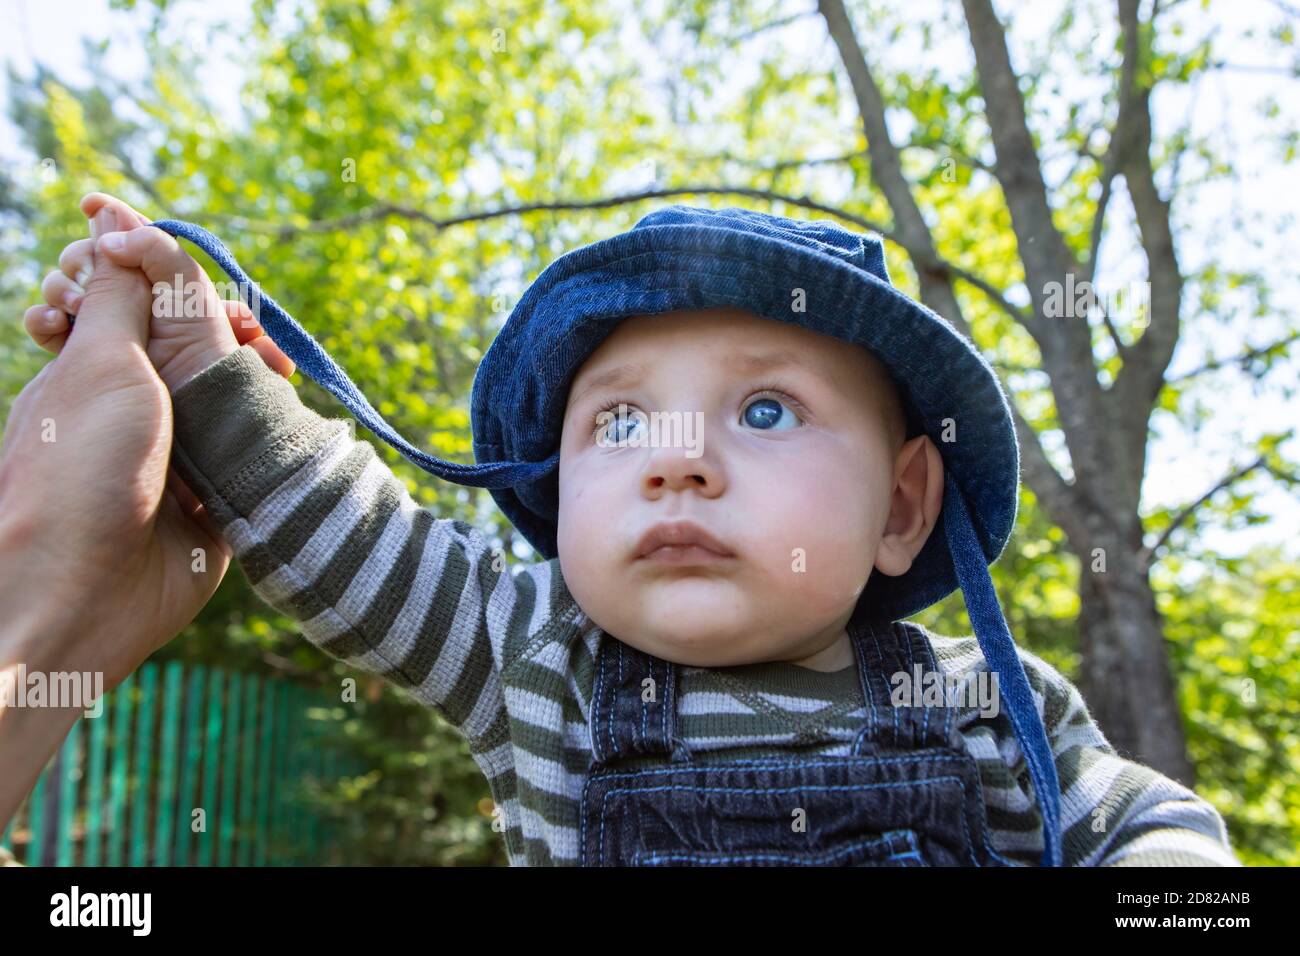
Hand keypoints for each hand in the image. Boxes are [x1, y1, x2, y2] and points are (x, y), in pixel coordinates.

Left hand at [1, 195, 292, 687]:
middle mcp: (136, 408)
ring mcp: (175, 456)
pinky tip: (287, 413)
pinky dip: (271, 431)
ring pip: (229, 397)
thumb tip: (118, 225)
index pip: (146, 306)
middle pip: (197, 347)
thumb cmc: (79, 471)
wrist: (88, 593)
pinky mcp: (211, 501)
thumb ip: (121, 295)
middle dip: (232, 331)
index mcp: (95, 369)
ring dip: (258, 378)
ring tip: (278, 371)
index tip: (210, 279)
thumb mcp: (100, 363)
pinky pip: (249, 453)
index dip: (180, 285)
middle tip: (257, 335)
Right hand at [22, 193, 294, 388]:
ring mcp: (105, 324)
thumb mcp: (186, 283)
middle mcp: (128, 295)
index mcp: (156, 273)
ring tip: (78, 306)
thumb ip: (153, 247)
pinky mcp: (85, 353)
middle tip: (92, 274)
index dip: (107, 215)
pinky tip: (56, 323)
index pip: (125, 235)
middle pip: (85, 257)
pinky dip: (44, 319)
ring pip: (62, 287)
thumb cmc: (202, 341)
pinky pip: (49, 327)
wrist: (196, 395)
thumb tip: (108, 233)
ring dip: (62, 288)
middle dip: (82, 258)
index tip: (90, 203)